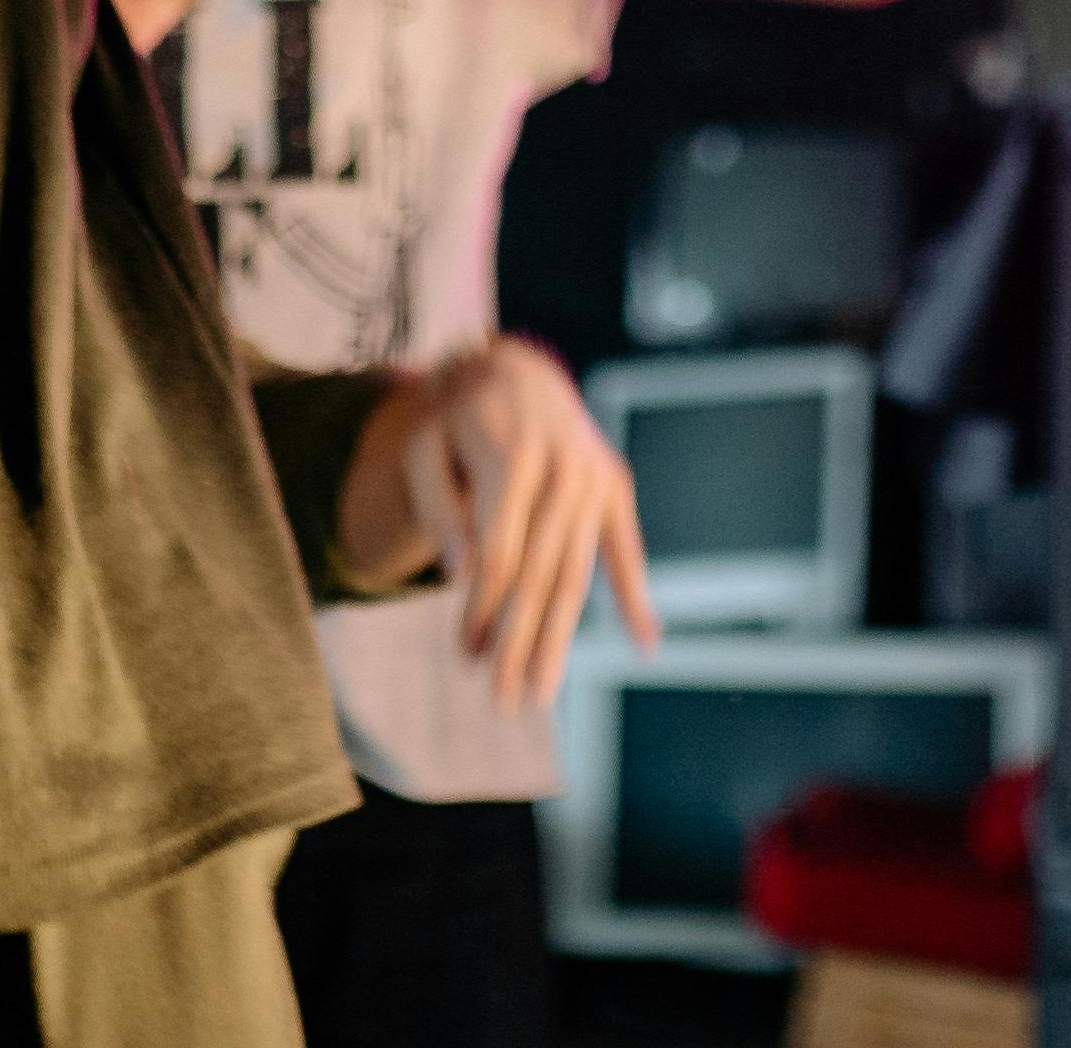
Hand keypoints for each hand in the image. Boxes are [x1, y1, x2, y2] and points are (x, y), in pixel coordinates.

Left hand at [338, 340, 655, 710]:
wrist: (514, 367)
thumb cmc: (456, 418)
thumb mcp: (425, 450)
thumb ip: (439, 511)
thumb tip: (461, 577)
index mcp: (514, 453)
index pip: (501, 553)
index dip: (482, 610)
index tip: (466, 656)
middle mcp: (565, 466)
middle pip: (541, 574)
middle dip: (521, 643)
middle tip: (505, 702)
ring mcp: (596, 476)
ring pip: (577, 573)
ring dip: (559, 637)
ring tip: (541, 692)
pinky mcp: (615, 484)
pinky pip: (625, 548)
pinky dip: (634, 596)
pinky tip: (645, 642)